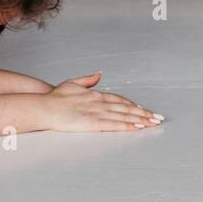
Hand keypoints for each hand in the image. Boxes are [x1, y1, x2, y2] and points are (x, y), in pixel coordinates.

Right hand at [45, 73, 164, 132]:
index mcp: (95, 94)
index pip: (119, 99)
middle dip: (144, 113)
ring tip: (153, 123)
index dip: (132, 104)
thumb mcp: (73, 83)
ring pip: (124, 116)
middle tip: (157, 118)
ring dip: (140, 120)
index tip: (143, 109)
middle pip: (126, 107)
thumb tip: (99, 73)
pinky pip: (114, 125)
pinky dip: (127, 126)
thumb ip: (88, 79)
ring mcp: (97, 112)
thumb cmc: (56, 97)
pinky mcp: (93, 123)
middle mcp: (99, 102)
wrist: (45, 105)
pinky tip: (137, 128)